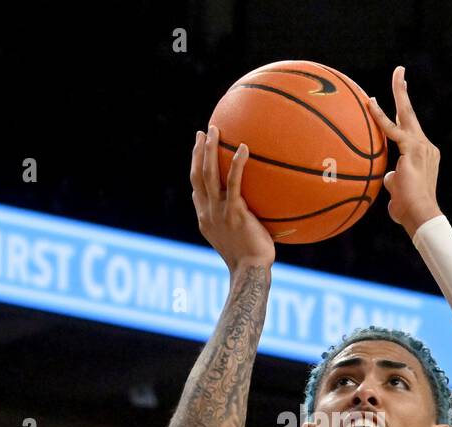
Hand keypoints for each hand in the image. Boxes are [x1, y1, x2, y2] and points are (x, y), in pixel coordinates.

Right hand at [189, 125, 275, 271]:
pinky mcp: (233, 213)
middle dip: (198, 152)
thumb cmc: (250, 259)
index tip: (199, 151)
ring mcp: (218, 212)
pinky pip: (233, 183)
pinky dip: (237, 164)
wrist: (250, 271)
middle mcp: (207, 212)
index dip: (195, 168)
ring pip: (208, 174)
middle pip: (197, 175)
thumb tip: (255, 209)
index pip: (196, 189)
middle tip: (203, 132)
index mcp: (205, 218)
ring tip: (214, 130)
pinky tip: (244, 148)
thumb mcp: (239, 238)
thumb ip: (240, 220)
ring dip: (210, 150)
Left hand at [367, 66, 442, 238]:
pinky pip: (392, 129)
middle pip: (411, 114)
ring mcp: (421, 145)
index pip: (409, 130)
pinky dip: (380, 117)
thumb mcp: (398, 192)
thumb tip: (387, 178)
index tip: (397, 100)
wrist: (421, 214)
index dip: (401, 115)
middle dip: (403, 92)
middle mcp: (425, 146)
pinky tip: (372, 103)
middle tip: (400, 72)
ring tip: (398, 72)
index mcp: (423, 155)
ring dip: (399, 92)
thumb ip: (393, 181)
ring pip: (405, 115)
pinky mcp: (412, 149)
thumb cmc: (409, 211)